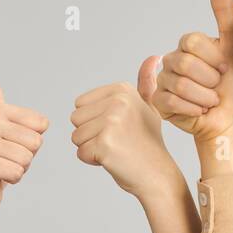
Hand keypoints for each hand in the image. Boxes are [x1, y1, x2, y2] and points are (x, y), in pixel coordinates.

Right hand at [0, 76, 47, 215]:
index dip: (33, 140)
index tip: (14, 144)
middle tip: (7, 159)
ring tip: (2, 167)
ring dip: (20, 169)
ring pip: (26, 158)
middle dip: (27, 156)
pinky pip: (17, 172)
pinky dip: (12, 179)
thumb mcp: (0, 126)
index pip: (41, 124)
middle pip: (35, 141)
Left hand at [70, 57, 181, 201]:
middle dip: (91, 134)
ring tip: (116, 149)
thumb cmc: (148, 143)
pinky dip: (93, 160)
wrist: (157, 174)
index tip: (119, 128)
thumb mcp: (149, 107)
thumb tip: (153, 57)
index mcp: (122, 89)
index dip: (94, 121)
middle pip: (75, 119)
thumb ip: (145, 84)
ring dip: (91, 148)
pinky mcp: (105, 143)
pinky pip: (81, 153)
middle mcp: (117, 102)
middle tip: (117, 141)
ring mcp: (111, 122)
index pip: (80, 105)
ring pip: (76, 137)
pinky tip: (114, 159)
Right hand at [152, 0, 232, 139]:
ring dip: (203, 96)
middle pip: (183, 62)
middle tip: (219, 87)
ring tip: (212, 101)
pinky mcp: (158, 103)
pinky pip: (170, 100)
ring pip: (178, 83)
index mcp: (187, 46)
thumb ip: (226, 15)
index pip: (192, 42)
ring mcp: (162, 81)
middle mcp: (170, 60)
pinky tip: (201, 111)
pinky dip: (192, 108)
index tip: (227, 69)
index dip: (213, 58)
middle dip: (209, 79)